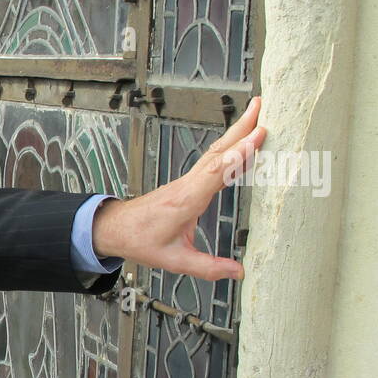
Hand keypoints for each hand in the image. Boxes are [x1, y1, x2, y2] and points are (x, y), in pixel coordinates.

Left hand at [92, 96, 264, 280]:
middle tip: (262, 105)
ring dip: (237, 131)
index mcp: (186, 201)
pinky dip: (229, 147)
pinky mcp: (187, 182)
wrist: (115, 229)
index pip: (216, 172)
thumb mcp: (174, 261)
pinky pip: (213, 160)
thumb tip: (239, 272)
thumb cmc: (141, 241)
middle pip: (219, 151)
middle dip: (241, 127)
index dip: (238, 154)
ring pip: (216, 152)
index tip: (259, 135)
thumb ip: (208, 267)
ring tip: (258, 112)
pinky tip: (242, 142)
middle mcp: (188, 185)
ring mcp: (187, 181)